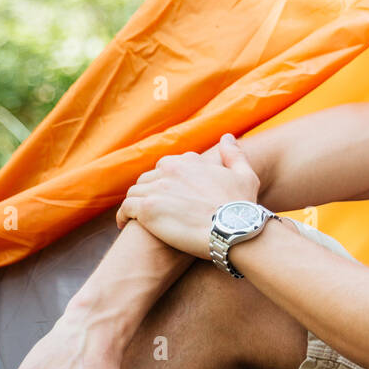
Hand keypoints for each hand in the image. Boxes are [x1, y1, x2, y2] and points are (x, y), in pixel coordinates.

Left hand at [117, 134, 261, 257]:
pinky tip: (126, 224)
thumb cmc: (242, 207)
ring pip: (134, 193)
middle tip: (152, 209)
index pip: (166, 166)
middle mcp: (170, 171)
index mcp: (189, 162)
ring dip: (135, 204)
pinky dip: (123, 216)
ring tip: (137, 218)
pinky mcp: (147, 209)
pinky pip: (125, 208)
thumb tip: (226, 137)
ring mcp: (157, 189)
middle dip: (148, 192)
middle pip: (147, 179)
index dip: (165, 181)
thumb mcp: (244, 175)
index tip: (168, 195)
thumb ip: (233, 154)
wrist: (234, 230)